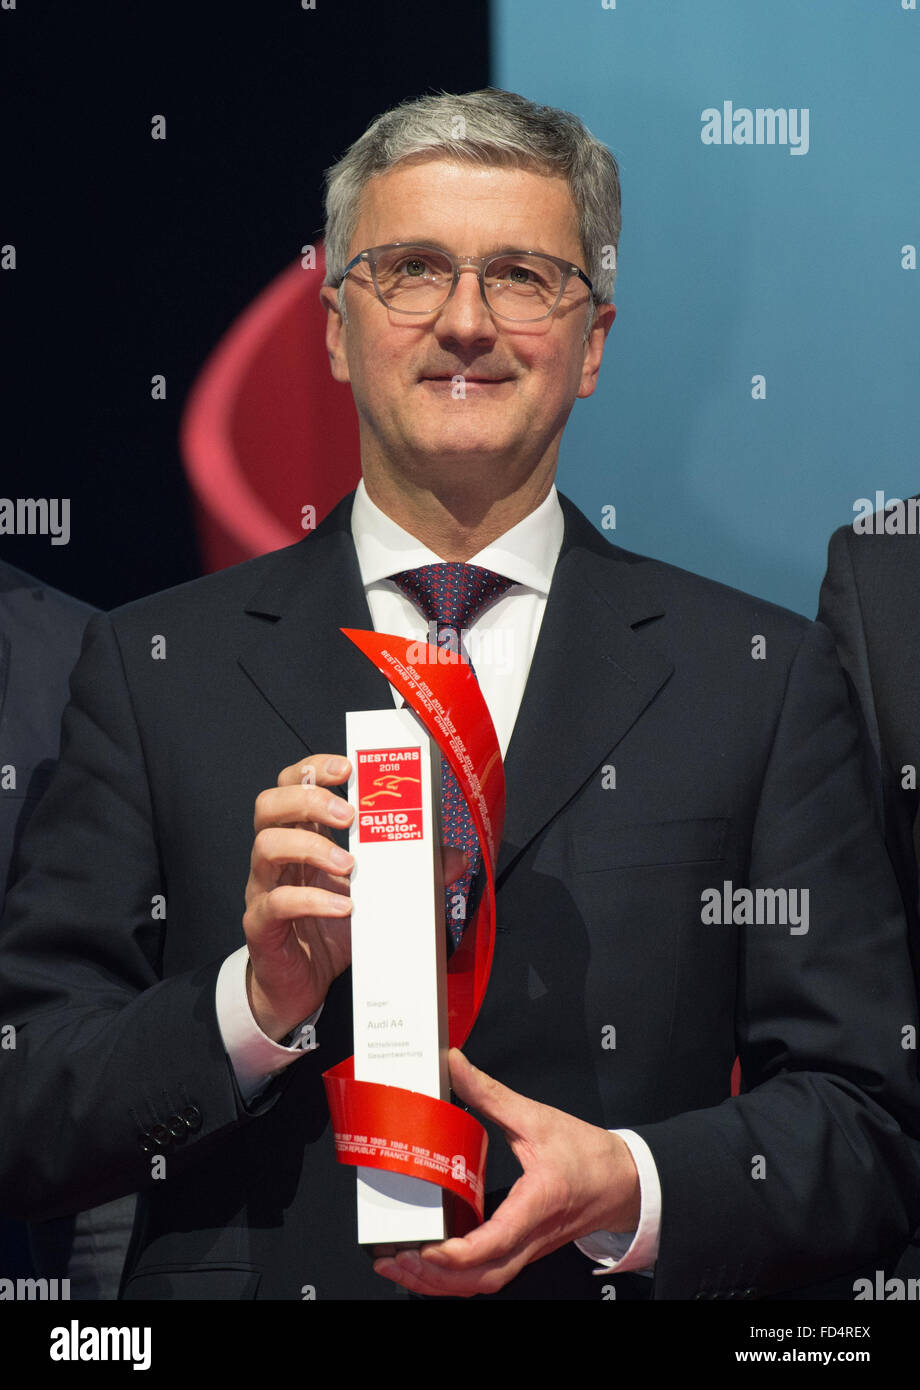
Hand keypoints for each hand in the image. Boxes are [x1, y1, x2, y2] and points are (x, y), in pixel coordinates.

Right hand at [244, 754, 466, 1040]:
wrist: (301, 988)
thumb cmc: (331, 931)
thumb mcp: (377, 896)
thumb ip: (412, 873)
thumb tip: (454, 857)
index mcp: (302, 837)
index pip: (292, 785)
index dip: (314, 769)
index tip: (348, 768)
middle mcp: (276, 857)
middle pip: (269, 806)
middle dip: (308, 799)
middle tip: (348, 814)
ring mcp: (263, 889)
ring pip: (266, 847)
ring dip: (311, 847)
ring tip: (350, 865)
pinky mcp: (262, 926)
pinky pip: (274, 904)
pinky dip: (311, 901)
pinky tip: (342, 907)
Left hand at [373, 1048, 640, 1296]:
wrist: (625, 1181)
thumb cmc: (588, 1154)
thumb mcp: (537, 1117)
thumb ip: (491, 1093)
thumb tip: (456, 1065)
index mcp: (539, 1202)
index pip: (497, 1242)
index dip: (460, 1253)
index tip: (428, 1246)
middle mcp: (533, 1236)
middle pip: (483, 1278)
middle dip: (436, 1278)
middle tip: (396, 1259)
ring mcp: (529, 1249)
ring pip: (484, 1283)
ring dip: (442, 1284)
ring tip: (402, 1267)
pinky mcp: (525, 1250)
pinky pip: (489, 1275)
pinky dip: (457, 1279)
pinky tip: (431, 1266)